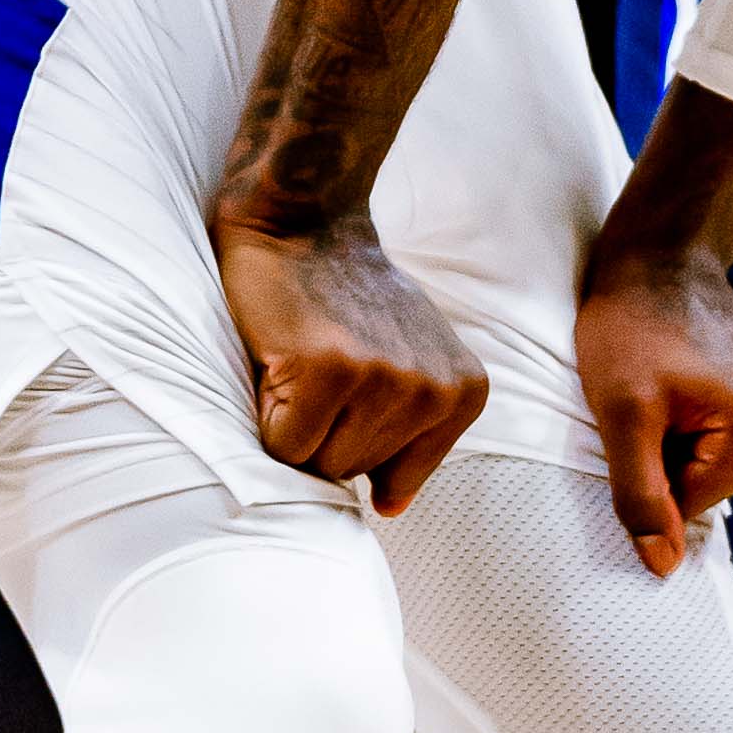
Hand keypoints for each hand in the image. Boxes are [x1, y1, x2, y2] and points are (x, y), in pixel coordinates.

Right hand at [214, 204, 489, 511]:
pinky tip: (282, 360)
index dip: (352, 438)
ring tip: (304, 362)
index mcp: (465, 393)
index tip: (351, 386)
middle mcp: (434, 390)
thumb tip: (390, 509)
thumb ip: (412, 433)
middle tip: (322, 367)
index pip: (396, 480)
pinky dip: (266, 414)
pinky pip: (283, 445)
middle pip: (352, 473)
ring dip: (293, 423)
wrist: (306, 223)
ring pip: (316, 464)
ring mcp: (385, 378)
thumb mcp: (411, 361)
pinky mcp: (331, 369)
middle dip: (323, 431)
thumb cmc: (347, 301)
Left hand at [575, 235, 732, 574]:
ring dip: (686, 446)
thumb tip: (663, 568)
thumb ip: (640, 495)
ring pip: (722, 475)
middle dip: (673, 458)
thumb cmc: (632, 325)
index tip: (647, 415)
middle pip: (713, 492)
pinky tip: (692, 389)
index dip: (652, 469)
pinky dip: (704, 434)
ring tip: (675, 390)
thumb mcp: (621, 412)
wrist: (664, 259)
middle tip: (659, 399)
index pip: (691, 506)